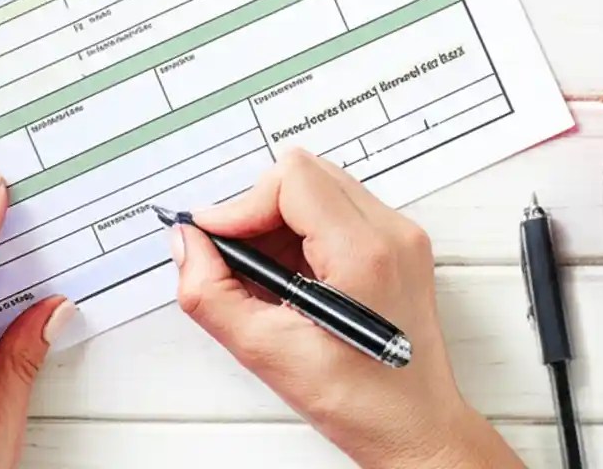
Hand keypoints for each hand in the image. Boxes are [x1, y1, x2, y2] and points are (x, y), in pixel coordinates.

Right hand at [171, 150, 521, 468]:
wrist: (415, 428)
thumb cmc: (363, 402)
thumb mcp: (266, 352)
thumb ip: (210, 292)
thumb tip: (187, 244)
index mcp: (365, 253)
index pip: (290, 179)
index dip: (240, 205)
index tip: (215, 239)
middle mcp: (392, 233)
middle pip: (304, 174)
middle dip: (258, 211)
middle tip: (237, 259)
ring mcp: (400, 237)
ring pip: (319, 187)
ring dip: (278, 223)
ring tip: (266, 276)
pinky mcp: (398, 246)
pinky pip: (337, 210)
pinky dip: (302, 233)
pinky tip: (292, 278)